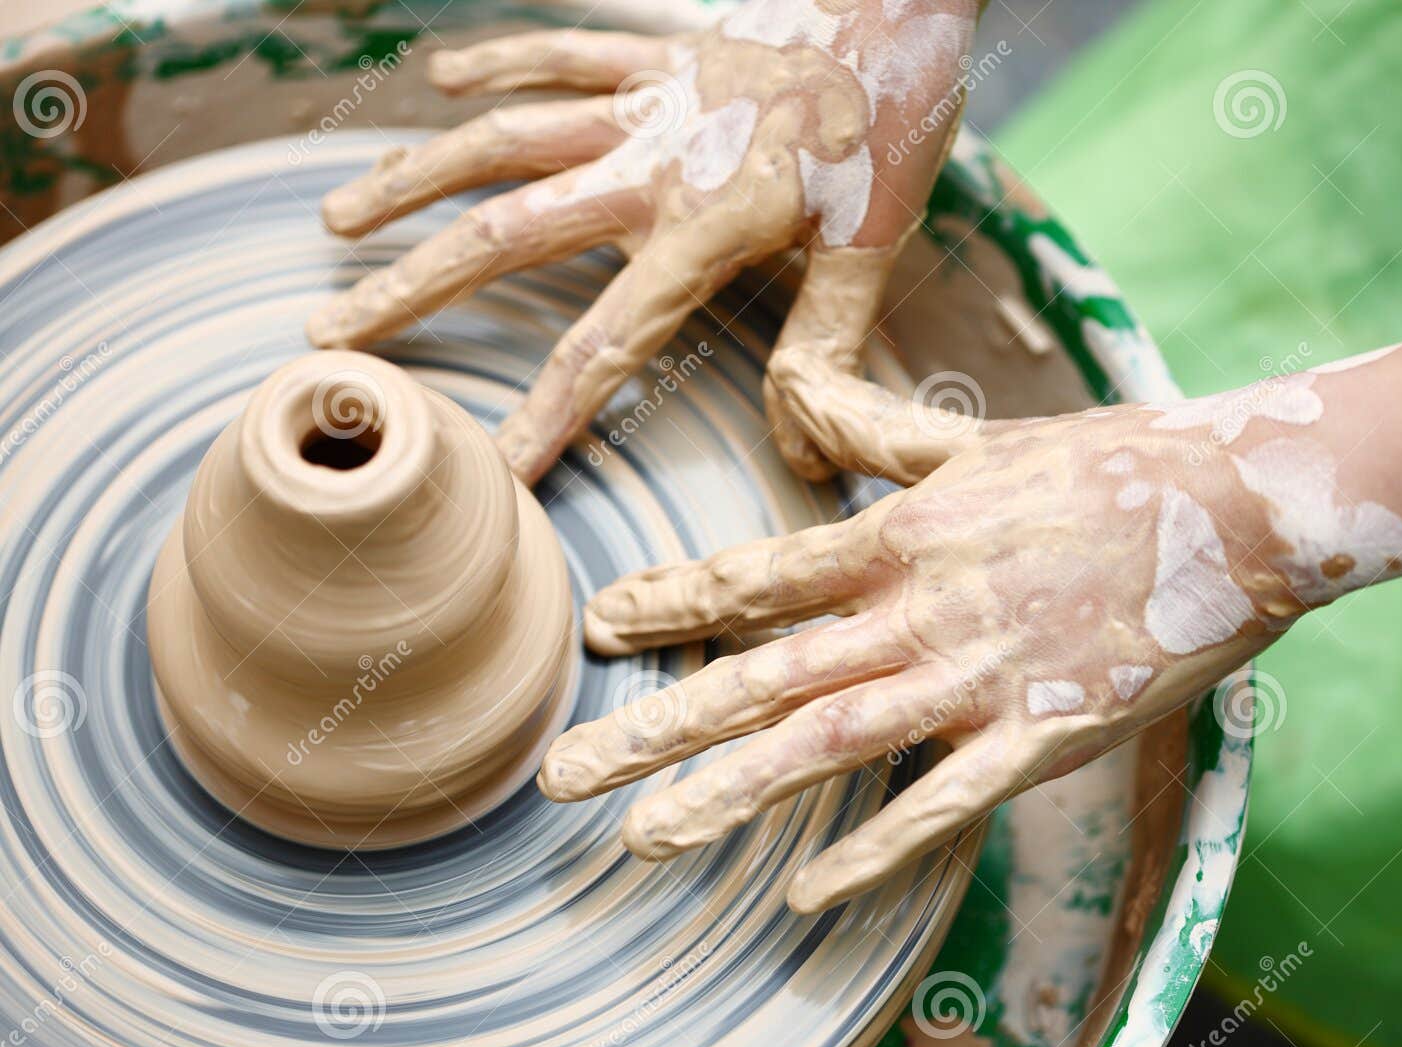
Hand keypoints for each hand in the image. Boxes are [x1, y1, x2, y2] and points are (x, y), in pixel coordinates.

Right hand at [306, 0, 981, 483]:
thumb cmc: (893, 127)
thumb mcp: (872, 249)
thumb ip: (825, 348)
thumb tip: (806, 454)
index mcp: (707, 226)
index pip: (607, 337)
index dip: (549, 410)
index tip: (495, 467)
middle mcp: (652, 162)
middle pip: (506, 232)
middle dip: (414, 287)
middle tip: (333, 333)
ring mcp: (643, 99)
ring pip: (503, 138)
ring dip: (412, 177)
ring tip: (335, 218)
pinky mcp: (654, 48)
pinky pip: (556, 51)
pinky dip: (492, 61)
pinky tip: (433, 80)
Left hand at [537, 353, 1401, 912]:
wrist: (1243, 503)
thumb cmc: (1110, 466)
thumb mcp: (978, 438)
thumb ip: (877, 432)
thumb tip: (797, 395)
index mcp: (904, 535)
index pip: (761, 575)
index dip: (674, 602)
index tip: (601, 627)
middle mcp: (921, 609)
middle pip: (766, 674)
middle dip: (658, 723)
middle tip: (564, 773)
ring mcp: (980, 678)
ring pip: (832, 742)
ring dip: (733, 792)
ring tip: (646, 837)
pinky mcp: (1045, 734)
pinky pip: (945, 803)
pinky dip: (877, 849)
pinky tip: (806, 892)